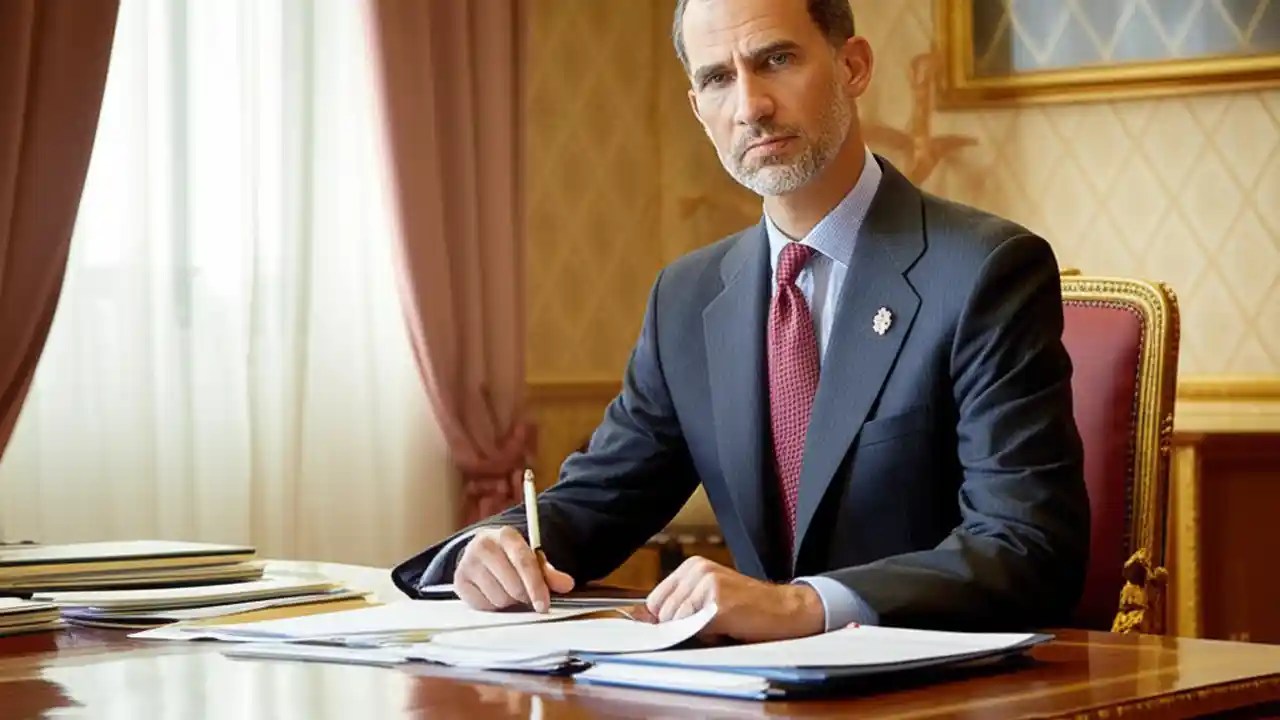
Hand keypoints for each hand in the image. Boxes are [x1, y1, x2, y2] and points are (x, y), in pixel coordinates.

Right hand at [454, 526, 573, 612]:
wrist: (481, 553)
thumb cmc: (510, 557)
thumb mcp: (531, 559)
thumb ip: (549, 572)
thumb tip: (566, 584)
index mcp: (506, 535)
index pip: (524, 562)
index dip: (536, 586)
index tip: (544, 605)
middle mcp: (484, 545)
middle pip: (513, 585)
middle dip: (523, 596)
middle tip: (524, 594)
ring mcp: (468, 563)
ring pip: (499, 599)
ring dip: (508, 601)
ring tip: (507, 589)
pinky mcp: (459, 581)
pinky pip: (484, 606)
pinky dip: (492, 605)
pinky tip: (493, 592)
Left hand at [644, 556, 824, 641]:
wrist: (783, 610)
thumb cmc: (747, 607)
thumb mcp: (708, 597)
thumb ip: (680, 604)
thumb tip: (645, 621)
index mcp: (692, 566)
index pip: (654, 600)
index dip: (664, 620)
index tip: (678, 627)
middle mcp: (697, 569)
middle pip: (662, 613)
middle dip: (680, 627)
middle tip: (709, 623)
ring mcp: (707, 583)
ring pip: (676, 622)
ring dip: (694, 631)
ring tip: (719, 623)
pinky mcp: (718, 602)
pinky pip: (694, 628)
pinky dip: (706, 636)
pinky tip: (726, 626)